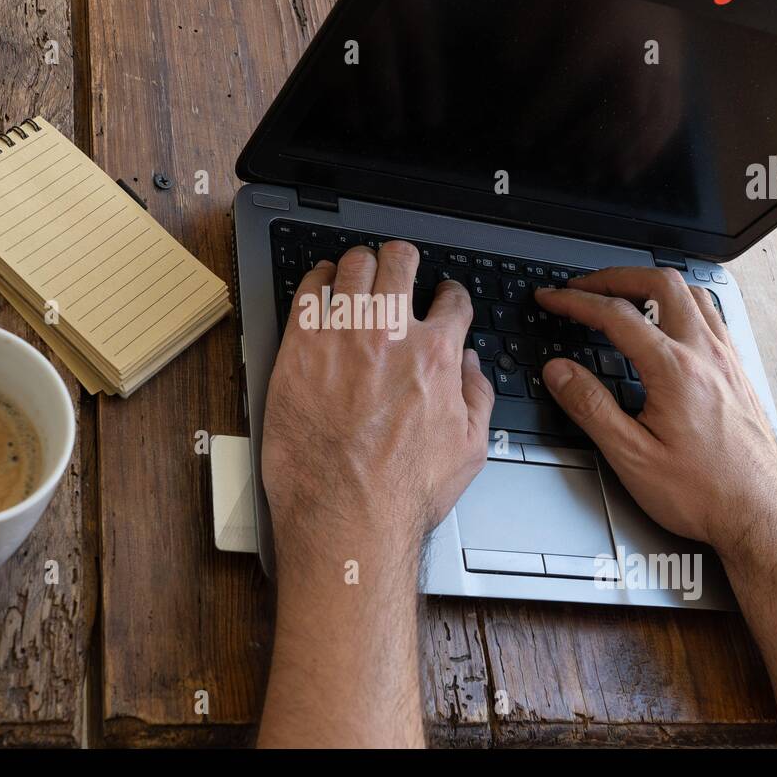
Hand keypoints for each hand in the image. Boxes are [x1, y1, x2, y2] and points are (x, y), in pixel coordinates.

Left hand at [261, 241, 494, 572]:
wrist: (346, 516)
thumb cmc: (402, 493)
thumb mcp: (469, 449)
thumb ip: (476, 396)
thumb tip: (471, 366)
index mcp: (436, 355)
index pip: (452, 299)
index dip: (450, 294)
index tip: (442, 298)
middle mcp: (390, 335)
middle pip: (400, 262)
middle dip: (403, 260)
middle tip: (398, 267)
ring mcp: (342, 337)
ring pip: (353, 265)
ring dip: (359, 264)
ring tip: (357, 271)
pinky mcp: (300, 348)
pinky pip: (308, 290)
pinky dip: (317, 281)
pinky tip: (320, 287)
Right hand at [535, 267, 776, 552]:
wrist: (759, 515)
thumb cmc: (704, 493)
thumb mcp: (631, 456)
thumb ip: (591, 407)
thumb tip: (559, 371)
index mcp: (675, 370)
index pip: (615, 316)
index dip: (575, 302)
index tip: (552, 299)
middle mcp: (705, 355)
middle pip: (660, 283)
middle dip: (615, 276)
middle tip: (585, 285)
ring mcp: (726, 361)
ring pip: (692, 293)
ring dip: (651, 284)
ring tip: (623, 293)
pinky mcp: (737, 373)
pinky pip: (710, 316)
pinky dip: (680, 304)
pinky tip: (669, 322)